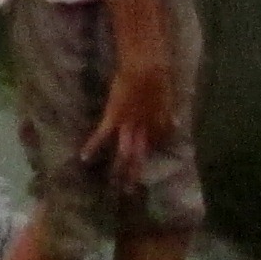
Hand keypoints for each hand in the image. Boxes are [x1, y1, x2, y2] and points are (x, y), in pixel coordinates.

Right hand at [79, 53, 176, 186]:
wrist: (145, 69)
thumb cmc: (159, 76)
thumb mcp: (168, 96)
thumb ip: (169, 113)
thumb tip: (177, 123)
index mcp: (160, 123)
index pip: (158, 142)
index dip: (153, 148)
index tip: (148, 152)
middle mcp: (145, 130)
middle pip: (140, 155)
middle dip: (135, 172)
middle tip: (131, 190)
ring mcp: (129, 125)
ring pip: (125, 151)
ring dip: (120, 169)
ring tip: (115, 184)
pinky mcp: (113, 118)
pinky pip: (102, 135)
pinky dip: (92, 146)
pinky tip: (83, 157)